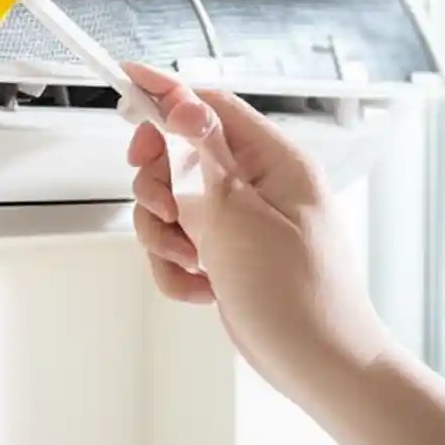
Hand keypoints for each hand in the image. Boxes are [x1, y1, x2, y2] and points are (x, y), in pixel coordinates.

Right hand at [123, 62, 389, 397]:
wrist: (319, 366)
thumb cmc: (301, 297)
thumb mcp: (243, 218)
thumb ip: (206, 158)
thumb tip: (185, 103)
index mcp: (273, 162)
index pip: (209, 106)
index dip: (165, 93)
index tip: (125, 79)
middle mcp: (256, 185)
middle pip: (178, 154)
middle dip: (158, 186)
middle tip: (165, 210)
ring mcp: (239, 220)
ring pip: (169, 203)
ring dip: (165, 236)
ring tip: (194, 261)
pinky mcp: (225, 254)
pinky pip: (175, 245)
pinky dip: (176, 268)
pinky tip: (203, 288)